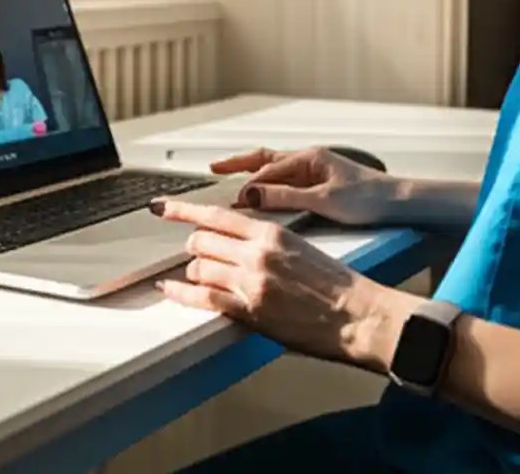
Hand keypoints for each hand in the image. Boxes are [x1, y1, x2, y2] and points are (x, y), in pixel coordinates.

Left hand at [151, 200, 414, 372]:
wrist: (356, 314)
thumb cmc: (337, 284)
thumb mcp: (301, 248)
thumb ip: (267, 243)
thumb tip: (241, 244)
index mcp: (272, 233)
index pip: (217, 215)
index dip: (184, 210)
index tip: (163, 207)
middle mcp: (256, 253)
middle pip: (202, 240)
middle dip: (193, 245)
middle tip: (193, 251)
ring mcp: (250, 282)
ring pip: (198, 267)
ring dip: (192, 270)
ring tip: (194, 274)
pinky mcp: (249, 310)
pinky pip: (202, 297)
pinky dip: (181, 293)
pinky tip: (171, 290)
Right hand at [211, 147, 400, 225]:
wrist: (400, 202)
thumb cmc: (368, 199)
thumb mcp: (323, 200)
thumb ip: (285, 197)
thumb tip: (251, 194)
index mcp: (308, 158)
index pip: (267, 170)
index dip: (247, 186)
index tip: (230, 201)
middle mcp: (309, 160)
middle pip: (265, 159)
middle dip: (239, 164)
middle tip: (214, 169)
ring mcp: (315, 170)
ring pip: (275, 169)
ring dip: (253, 173)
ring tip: (231, 179)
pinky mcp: (321, 183)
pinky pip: (287, 180)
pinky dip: (269, 184)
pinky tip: (263, 194)